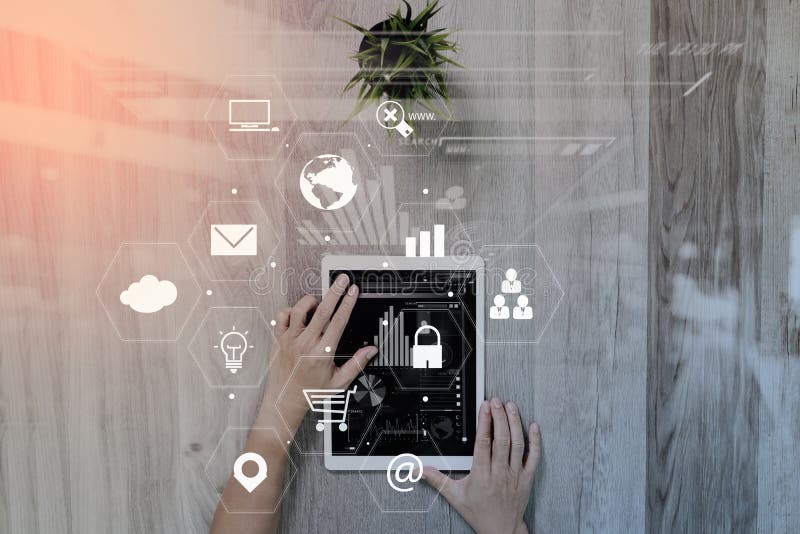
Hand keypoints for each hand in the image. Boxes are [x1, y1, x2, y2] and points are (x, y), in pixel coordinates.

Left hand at [263, 273, 377, 429]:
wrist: (284, 401)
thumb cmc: (310, 392)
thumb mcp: (338, 382)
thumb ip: (356, 364)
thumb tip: (371, 350)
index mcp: (322, 353)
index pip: (338, 321)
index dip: (347, 304)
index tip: (353, 292)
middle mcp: (305, 344)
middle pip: (322, 310)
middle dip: (334, 292)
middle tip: (342, 279)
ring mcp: (289, 340)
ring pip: (300, 310)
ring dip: (311, 300)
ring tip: (319, 299)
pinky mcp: (278, 340)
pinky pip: (282, 316)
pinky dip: (290, 310)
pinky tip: (299, 313)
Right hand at [422, 398, 540, 533]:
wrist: (501, 530)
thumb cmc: (480, 513)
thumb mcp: (455, 496)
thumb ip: (437, 479)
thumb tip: (419, 469)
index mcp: (482, 475)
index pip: (483, 444)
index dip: (484, 423)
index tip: (484, 408)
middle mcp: (500, 473)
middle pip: (501, 440)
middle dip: (499, 417)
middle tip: (496, 401)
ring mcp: (515, 474)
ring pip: (517, 444)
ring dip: (515, 423)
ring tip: (510, 407)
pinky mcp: (527, 477)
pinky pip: (534, 457)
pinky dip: (535, 440)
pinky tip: (533, 426)